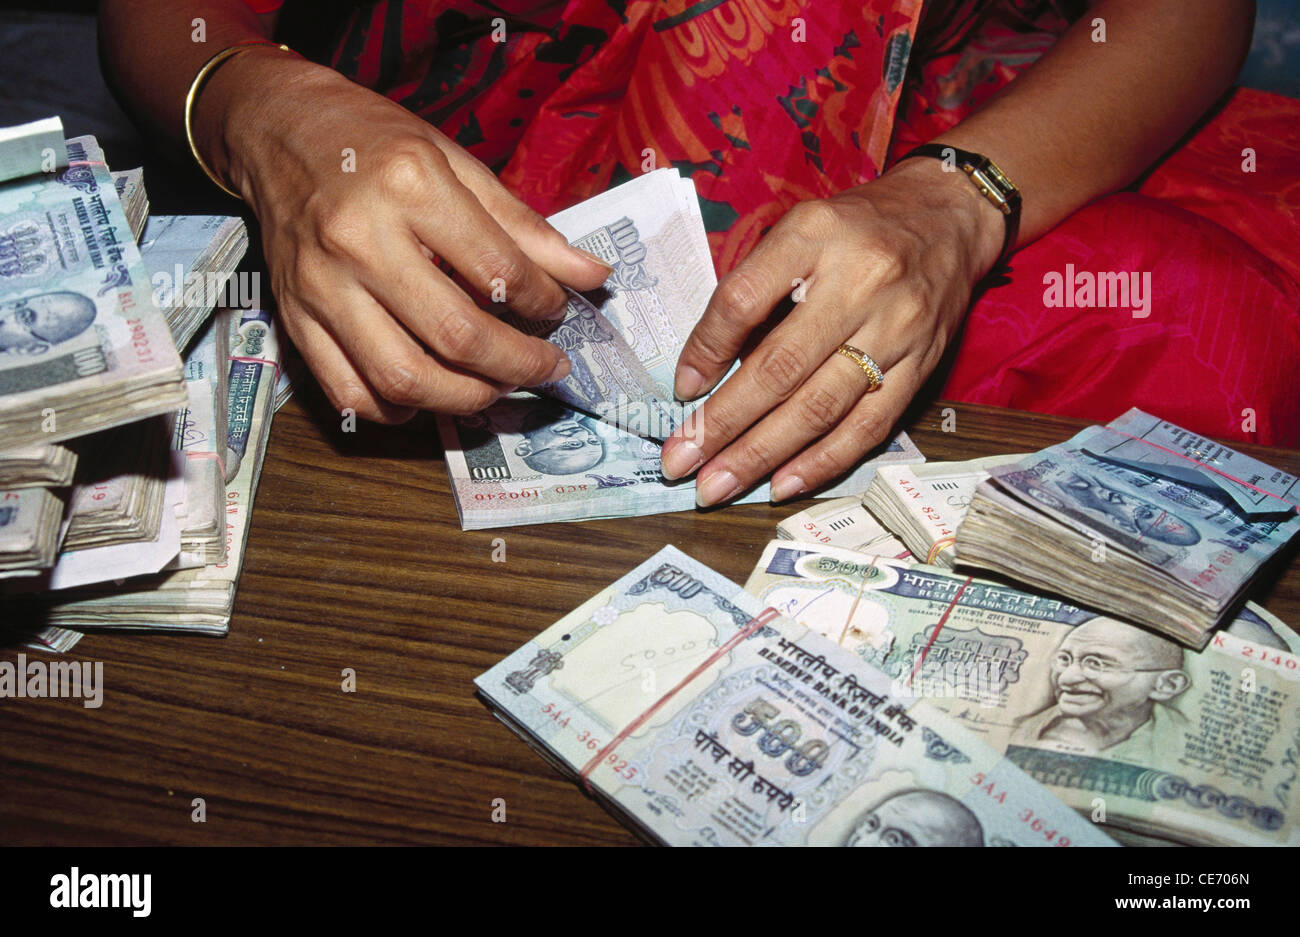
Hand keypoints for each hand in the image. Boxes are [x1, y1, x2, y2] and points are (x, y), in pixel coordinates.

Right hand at [195, 49, 612, 421]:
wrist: (278, 130)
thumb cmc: (375, 143)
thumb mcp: (456, 161)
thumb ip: (524, 226)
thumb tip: (592, 277)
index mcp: (410, 185)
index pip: (498, 271)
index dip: (544, 303)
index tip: (557, 311)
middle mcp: (360, 239)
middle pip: (455, 335)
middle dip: (518, 366)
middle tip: (546, 369)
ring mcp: (320, 285)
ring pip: (403, 377)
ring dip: (466, 399)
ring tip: (496, 388)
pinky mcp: (293, 317)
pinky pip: (349, 392)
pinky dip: (399, 410)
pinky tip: (431, 394)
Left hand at [659, 157, 1004, 503]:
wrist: (950, 216)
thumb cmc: (856, 229)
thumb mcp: (799, 231)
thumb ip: (756, 288)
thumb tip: (705, 369)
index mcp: (813, 235)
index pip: (743, 300)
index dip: (706, 349)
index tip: (680, 391)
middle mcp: (858, 281)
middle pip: (779, 367)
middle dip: (722, 424)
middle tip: (678, 463)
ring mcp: (895, 329)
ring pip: (819, 406)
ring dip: (761, 454)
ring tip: (716, 486)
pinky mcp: (922, 367)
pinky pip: (867, 426)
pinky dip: (821, 461)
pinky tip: (781, 485)